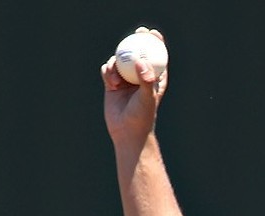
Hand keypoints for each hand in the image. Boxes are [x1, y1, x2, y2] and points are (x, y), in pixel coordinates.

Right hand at [100, 28, 168, 146]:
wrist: (126, 132)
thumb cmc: (142, 116)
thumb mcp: (147, 97)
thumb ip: (146, 79)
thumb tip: (141, 61)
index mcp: (154, 78)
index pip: (157, 56)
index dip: (155, 42)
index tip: (151, 34)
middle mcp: (139, 76)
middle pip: (137, 52)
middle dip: (136, 40)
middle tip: (136, 33)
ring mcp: (125, 79)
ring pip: (119, 60)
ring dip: (116, 64)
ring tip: (117, 80)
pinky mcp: (112, 84)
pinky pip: (107, 70)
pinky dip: (107, 73)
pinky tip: (111, 83)